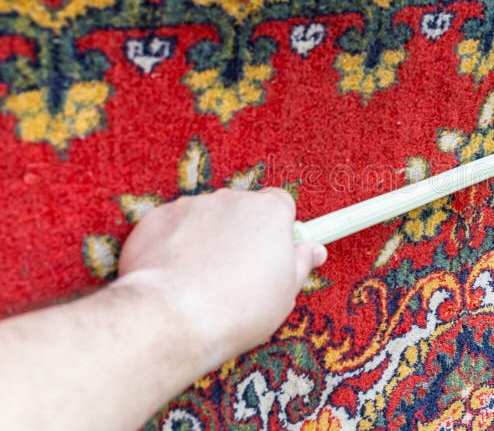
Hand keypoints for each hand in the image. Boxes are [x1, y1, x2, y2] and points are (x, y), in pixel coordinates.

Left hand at [112, 188, 325, 367]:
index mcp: (268, 211)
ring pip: (204, 219)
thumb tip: (312, 250)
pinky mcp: (156, 219)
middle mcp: (230, 199)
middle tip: (236, 275)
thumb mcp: (286, 292)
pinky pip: (170, 228)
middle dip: (239, 234)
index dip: (278, 228)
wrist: (174, 319)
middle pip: (240, 210)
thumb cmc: (239, 309)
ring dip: (205, 240)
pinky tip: (174, 279)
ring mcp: (190, 206)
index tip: (274, 252)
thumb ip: (300, 263)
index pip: (280, 203)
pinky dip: (172, 247)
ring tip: (201, 283)